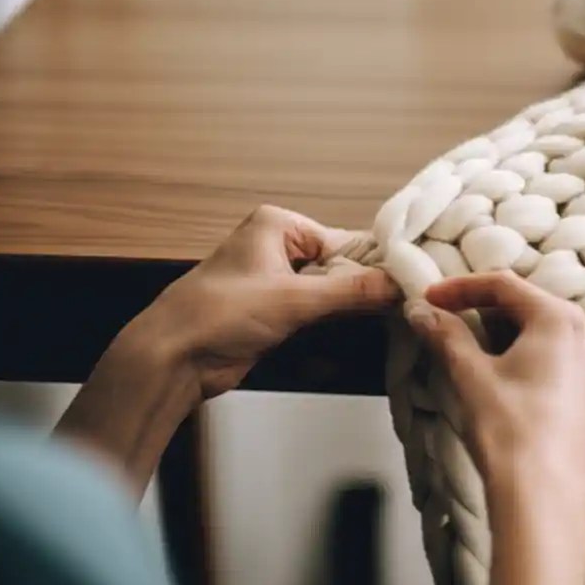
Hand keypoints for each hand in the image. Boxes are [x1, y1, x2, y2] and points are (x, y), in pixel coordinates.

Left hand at [112, 204, 397, 400]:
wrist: (172, 358)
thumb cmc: (216, 315)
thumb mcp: (293, 300)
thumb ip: (350, 291)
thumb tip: (398, 284)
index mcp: (279, 226)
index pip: (345, 240)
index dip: (378, 264)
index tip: (412, 281)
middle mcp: (279, 246)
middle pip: (342, 264)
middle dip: (368, 285)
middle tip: (408, 301)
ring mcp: (277, 280)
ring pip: (333, 288)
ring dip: (356, 303)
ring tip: (396, 314)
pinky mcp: (276, 310)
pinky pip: (320, 309)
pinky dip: (340, 317)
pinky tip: (367, 324)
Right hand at [404, 272, 584, 584]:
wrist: (545, 502)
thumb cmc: (511, 435)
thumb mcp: (470, 376)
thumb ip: (446, 335)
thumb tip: (423, 312)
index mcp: (561, 321)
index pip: (505, 285)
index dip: (461, 287)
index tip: (430, 298)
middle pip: (529, 308)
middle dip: (485, 313)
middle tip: (447, 324)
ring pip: (546, 338)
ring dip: (507, 339)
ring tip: (470, 356)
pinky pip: (561, 365)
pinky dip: (530, 363)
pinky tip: (504, 384)